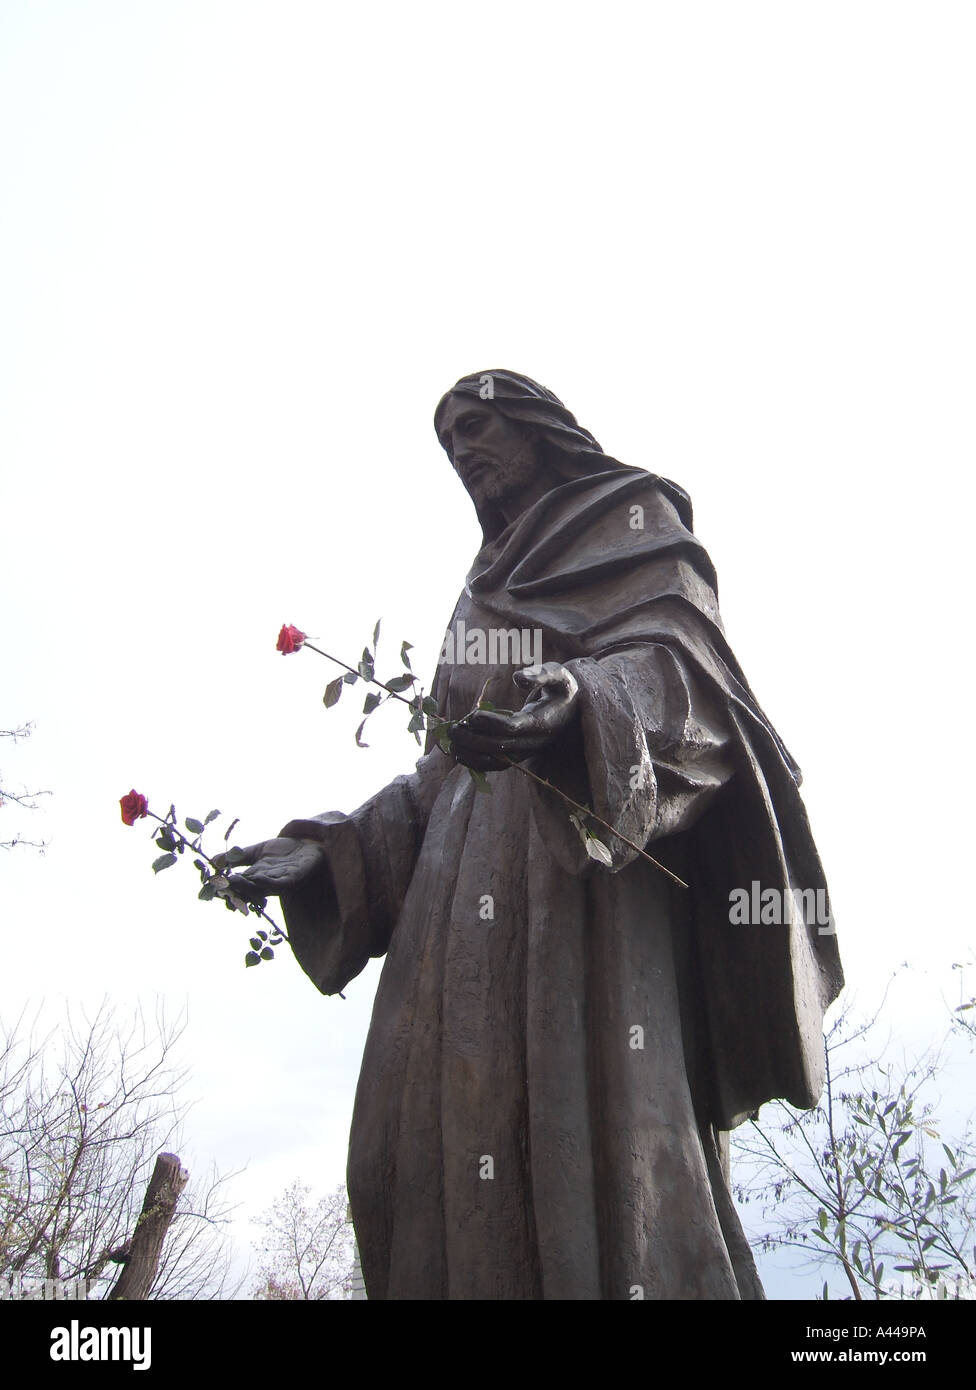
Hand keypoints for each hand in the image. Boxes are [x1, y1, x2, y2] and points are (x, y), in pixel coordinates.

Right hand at [212, 837, 325, 899]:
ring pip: (262, 889)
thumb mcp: (256, 851)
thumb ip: (236, 857)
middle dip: (235, 888)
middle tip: (221, 884)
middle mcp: (267, 883)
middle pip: (249, 890)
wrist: (309, 844)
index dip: (226, 886)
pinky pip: (281, 884)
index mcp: (256, 878)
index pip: (239, 885)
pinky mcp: (295, 878)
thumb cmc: (284, 851)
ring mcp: (281, 882)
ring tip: (234, 880)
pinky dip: (268, 883)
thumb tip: (211, 861)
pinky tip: (258, 877)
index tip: (212, 883)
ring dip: (248, 887)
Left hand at [449, 662, 579, 771]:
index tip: (473, 715)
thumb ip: (541, 674)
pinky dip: (476, 763)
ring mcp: (527, 752)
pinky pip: (496, 765)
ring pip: (496, 760)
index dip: (492, 723)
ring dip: (471, 753)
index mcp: (543, 722)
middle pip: (500, 746)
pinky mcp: (519, 755)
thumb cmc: (562, 688)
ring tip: (451, 740)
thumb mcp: (559, 674)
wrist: (573, 711)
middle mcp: (534, 741)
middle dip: (474, 738)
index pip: (515, 727)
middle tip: (453, 728)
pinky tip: (458, 753)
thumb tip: (518, 677)